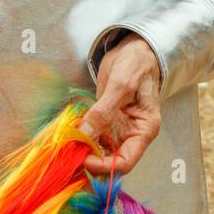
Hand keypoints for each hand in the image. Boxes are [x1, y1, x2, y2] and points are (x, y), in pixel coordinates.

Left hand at [79, 33, 161, 177]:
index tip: (83, 158)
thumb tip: (85, 135)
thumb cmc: (136, 63)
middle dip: (92, 161)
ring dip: (86, 151)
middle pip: (112, 161)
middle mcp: (133, 134)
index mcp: (144, 129)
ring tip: (68, 146)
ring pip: (102, 151)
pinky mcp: (109, 120)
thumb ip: (103, 111)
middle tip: (71, 155)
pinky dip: (84, 138)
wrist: (136, 48)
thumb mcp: (120, 85)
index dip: (104, 165)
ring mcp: (121, 128)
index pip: (126, 162)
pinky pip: (96, 136)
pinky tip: (73, 134)